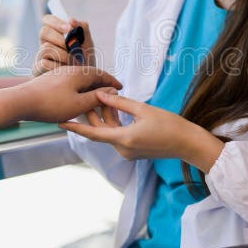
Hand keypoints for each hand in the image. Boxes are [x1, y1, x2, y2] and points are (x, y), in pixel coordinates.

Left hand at [15, 65, 120, 122]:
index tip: (122, 87)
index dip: (113, 81)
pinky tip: (77, 98)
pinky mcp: (50, 81)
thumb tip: (111, 91)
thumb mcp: (78, 104)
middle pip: (91, 75)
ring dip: (90, 87)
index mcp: (80, 73)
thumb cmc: (51, 104)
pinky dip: (79, 89)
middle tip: (112, 93)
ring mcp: (59, 75)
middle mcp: (70, 70)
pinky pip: (71, 83)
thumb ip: (96, 97)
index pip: (102, 74)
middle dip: (103, 84)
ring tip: (97, 97)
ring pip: (80, 79)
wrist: (21, 102)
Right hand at [32, 15, 95, 75]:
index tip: (69, 28)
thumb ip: (82, 30)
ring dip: (64, 55)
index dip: (56, 22)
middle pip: (44, 32)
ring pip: (46, 47)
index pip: (47, 20)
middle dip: (61, 39)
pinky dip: (58, 66)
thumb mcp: (88, 44)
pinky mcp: (37, 69)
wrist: (86, 84)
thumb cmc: (86, 62)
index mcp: (55, 34)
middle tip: (74, 48)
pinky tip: (66, 72)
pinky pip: (44, 63)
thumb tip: (71, 20)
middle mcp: (45, 43)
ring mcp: (40, 56)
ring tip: (76, 63)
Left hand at [60, 90, 224, 171]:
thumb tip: (101, 94)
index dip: (75, 127)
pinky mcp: (134, 150)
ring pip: (109, 132)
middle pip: (101, 131)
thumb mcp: (143, 110)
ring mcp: (128, 152)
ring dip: (105, 118)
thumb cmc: (169, 125)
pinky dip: (114, 123)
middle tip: (80, 99)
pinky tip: (114, 110)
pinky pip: (118, 136)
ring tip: (98, 99)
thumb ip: (120, 103)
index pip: (93, 133)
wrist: (187, 143)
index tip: (59, 122)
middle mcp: (123, 149)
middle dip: (92, 115)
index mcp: (124, 140)